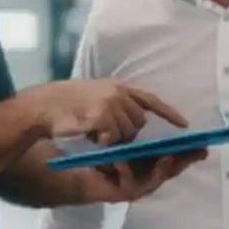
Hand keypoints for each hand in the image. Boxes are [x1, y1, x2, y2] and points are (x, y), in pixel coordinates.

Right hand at [22, 79, 188, 144]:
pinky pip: (113, 139)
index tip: (185, 125)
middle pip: (138, 122)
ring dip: (113, 138)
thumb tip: (134, 123)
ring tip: (92, 130)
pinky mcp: (103, 116)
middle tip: (104, 132)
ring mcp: (111, 103)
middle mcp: (118, 92)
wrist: (43, 106)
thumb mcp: (95, 96)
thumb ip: (116, 104)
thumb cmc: (65, 104)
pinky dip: (102, 142)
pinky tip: (89, 133)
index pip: (150, 99)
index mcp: (117, 86)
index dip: (168, 112)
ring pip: (127, 133)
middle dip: (127, 132)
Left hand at [77, 149, 208, 202]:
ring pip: (153, 180)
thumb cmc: (108, 159)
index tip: (203, 146)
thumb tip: (166, 125)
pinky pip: (126, 182)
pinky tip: (122, 161)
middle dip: (182, 162)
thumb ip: (146, 142)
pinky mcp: (121, 194)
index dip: (190, 154)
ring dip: (161, 169)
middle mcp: (149, 180)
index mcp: (153, 166)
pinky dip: (126, 171)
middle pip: (170, 171)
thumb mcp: (129, 147)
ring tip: (166, 157)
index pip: (176, 160)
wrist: (85, 175)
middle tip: (193, 152)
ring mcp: (137, 188)